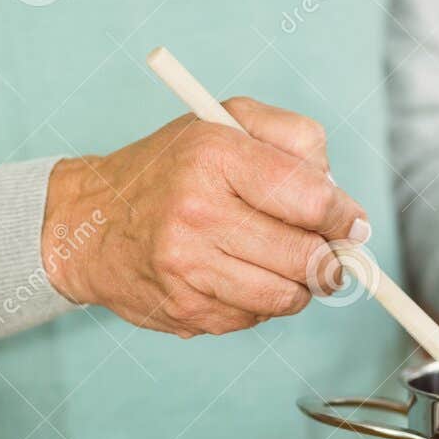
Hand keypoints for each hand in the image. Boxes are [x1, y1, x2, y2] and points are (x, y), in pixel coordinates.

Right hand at [41, 98, 367, 336]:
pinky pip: (255, 318)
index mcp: (213, 155)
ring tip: (285, 263)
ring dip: (300, 286)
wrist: (88, 225)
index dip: (343, 216)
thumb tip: (339, 197)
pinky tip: (239, 277)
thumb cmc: (169, 169)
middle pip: (307, 256)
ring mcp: (188, 267)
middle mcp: (198, 212)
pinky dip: (261, 302)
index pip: (310, 198)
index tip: (350, 223)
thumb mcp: (224, 120)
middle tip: (327, 251)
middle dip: (329, 257)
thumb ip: (292, 137)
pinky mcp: (185, 309)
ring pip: (288, 296)